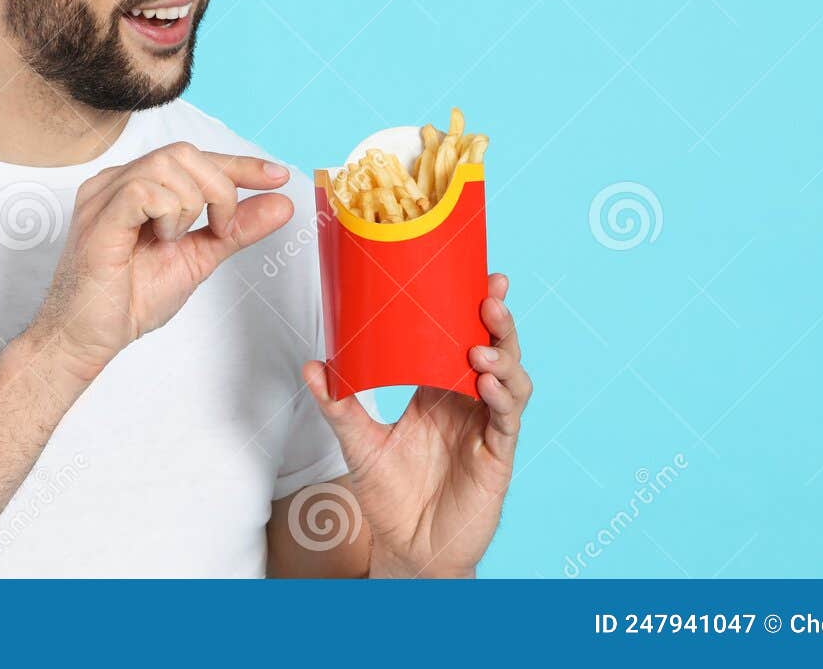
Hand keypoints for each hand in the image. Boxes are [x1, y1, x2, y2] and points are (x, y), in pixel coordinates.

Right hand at [32, 142, 293, 379]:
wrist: (88, 338)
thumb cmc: (129, 299)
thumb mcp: (198, 257)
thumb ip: (236, 229)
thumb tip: (280, 204)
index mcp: (138, 186)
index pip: (195, 159)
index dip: (240, 164)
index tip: (278, 176)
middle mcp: (117, 182)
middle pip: (185, 152)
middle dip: (220, 188)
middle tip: (221, 229)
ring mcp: (104, 196)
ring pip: (168, 164)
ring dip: (192, 205)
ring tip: (178, 240)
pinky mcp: (98, 217)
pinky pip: (145, 190)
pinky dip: (169, 214)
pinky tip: (163, 240)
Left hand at [303, 272, 531, 577]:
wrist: (407, 550)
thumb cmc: (389, 496)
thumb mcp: (358, 444)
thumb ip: (338, 406)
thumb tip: (311, 367)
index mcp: (437, 388)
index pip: (459, 337)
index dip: (471, 307)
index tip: (474, 273)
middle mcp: (467, 402)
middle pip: (493, 349)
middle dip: (496, 320)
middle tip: (491, 292)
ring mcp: (486, 428)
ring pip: (510, 380)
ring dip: (502, 357)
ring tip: (481, 346)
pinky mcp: (497, 457)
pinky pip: (507, 421)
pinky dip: (503, 399)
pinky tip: (489, 386)